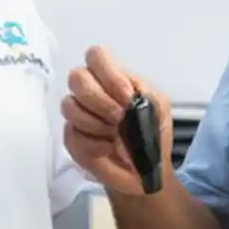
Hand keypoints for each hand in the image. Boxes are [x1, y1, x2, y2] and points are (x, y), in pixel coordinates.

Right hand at [62, 45, 173, 195]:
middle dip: (99, 99)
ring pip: (70, 106)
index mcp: (112, 79)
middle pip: (76, 77)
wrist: (146, 173)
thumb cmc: (152, 135)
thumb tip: (122, 93)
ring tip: (114, 135)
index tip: (126, 96)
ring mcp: (78, 116)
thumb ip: (142, 90)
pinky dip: (94, 144)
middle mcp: (90, 93)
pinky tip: (107, 149)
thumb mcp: (158, 106)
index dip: (108, 74)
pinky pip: (72, 135)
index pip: (96, 56)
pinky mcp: (72, 140)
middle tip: (118, 117)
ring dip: (96, 123)